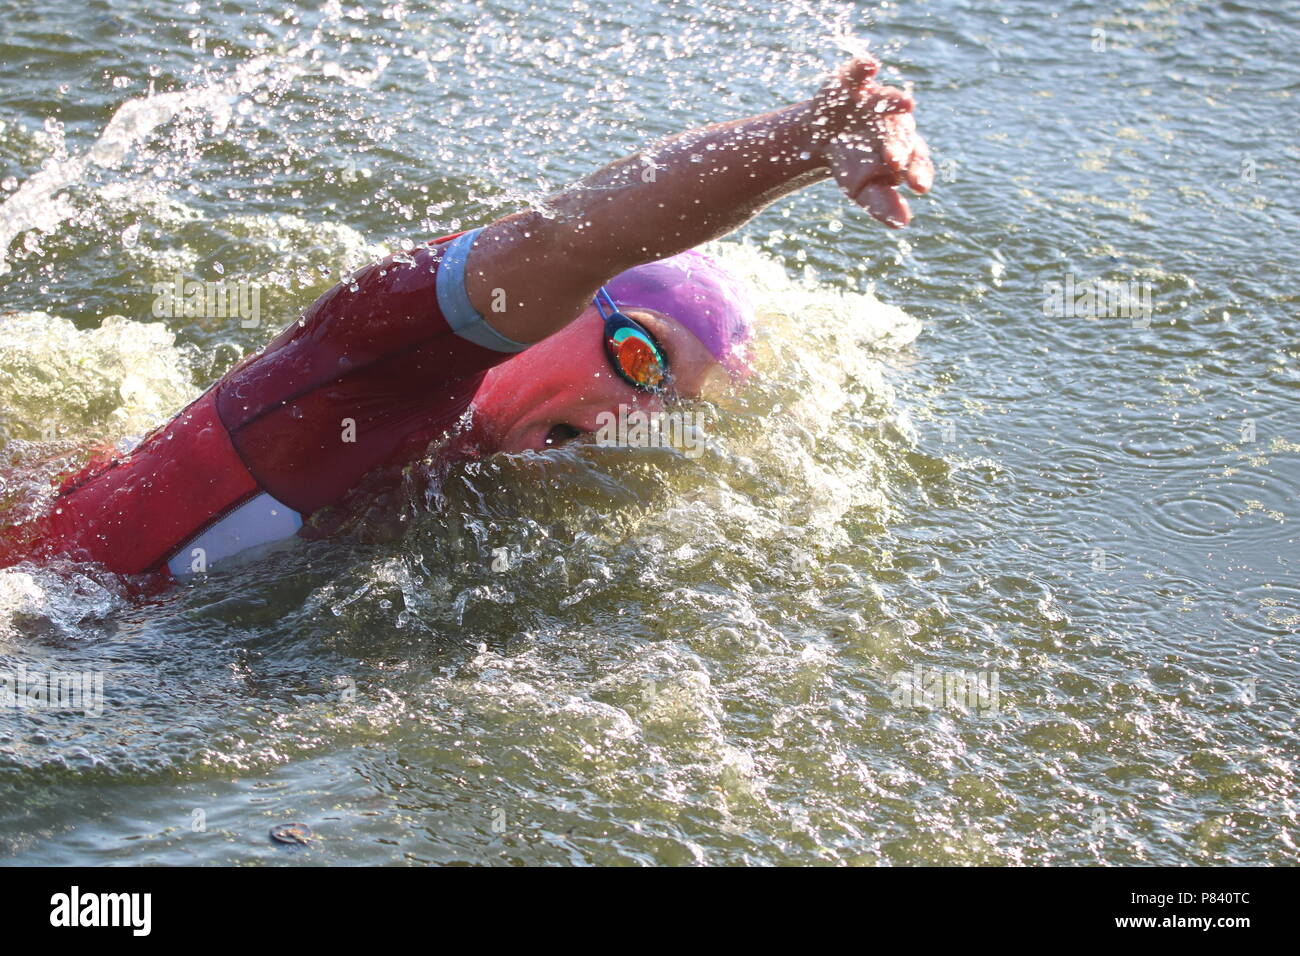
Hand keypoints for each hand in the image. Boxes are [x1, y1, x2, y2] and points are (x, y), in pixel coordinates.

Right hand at [810, 55, 932, 227]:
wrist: (821, 138)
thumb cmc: (851, 165)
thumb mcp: (863, 190)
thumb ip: (881, 204)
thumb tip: (902, 223)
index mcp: (905, 149)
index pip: (918, 161)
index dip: (918, 172)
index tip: (918, 187)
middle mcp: (895, 121)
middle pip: (901, 134)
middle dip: (898, 147)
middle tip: (894, 162)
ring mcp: (875, 100)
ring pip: (889, 100)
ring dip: (896, 101)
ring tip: (907, 102)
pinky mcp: (853, 83)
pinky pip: (858, 73)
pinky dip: (863, 68)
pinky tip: (870, 64)